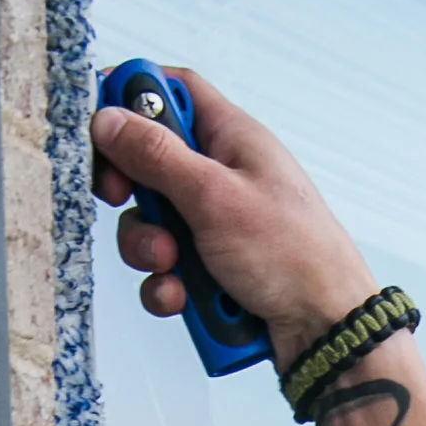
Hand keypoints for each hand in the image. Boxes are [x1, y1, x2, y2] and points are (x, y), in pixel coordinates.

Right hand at [90, 65, 375, 363]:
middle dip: (133, 191)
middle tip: (125, 200)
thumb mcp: (215, 196)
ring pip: (155, 224)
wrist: (328, 335)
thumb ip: (156, 155)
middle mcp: (224, 177)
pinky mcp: (215, 271)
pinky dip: (169, 286)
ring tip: (174, 266)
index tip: (97, 122)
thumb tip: (108, 118)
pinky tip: (182, 299)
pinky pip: (169, 271)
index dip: (130, 97)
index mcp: (232, 139)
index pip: (172, 91)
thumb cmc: (294, 258)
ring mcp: (218, 226)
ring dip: (151, 249)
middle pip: (150, 163)